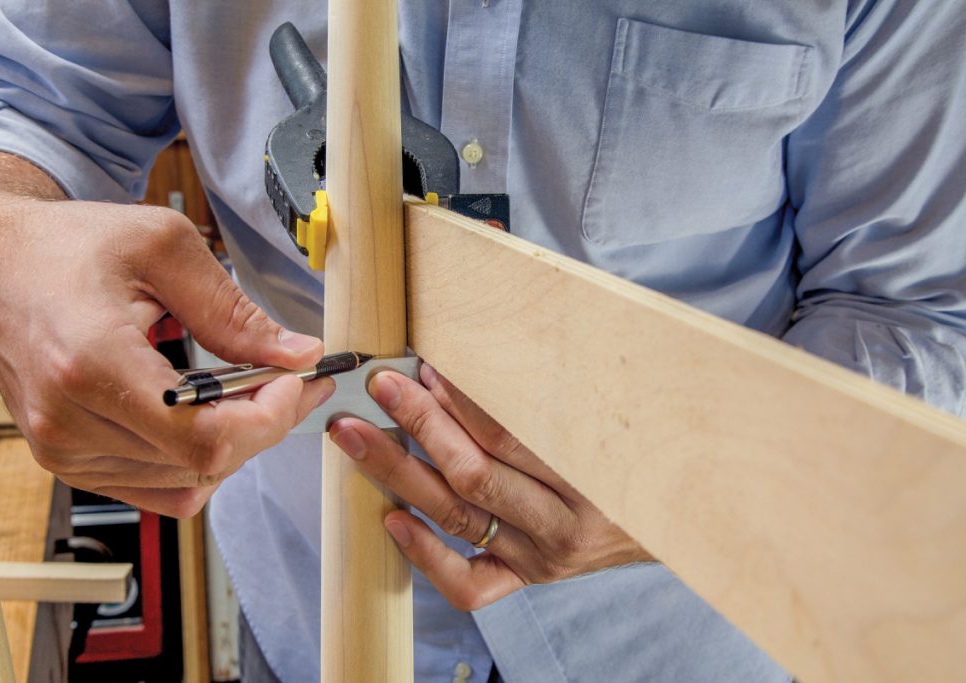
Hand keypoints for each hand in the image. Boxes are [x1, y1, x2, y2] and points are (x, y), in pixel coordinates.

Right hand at [0, 152, 332, 516]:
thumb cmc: (67, 246)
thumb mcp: (163, 248)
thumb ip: (234, 311)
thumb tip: (296, 354)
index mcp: (90, 363)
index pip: (205, 437)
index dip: (269, 417)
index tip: (297, 381)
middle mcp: (68, 421)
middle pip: (204, 462)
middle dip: (267, 422)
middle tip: (293, 378)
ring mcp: (63, 448)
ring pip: (187, 480)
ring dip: (235, 441)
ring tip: (254, 389)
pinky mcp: (66, 458)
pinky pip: (157, 488)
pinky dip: (198, 462)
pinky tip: (212, 417)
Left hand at [328, 364, 653, 610]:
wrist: (673, 522)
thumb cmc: (632, 458)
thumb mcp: (609, 418)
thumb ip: (548, 395)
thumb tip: (464, 364)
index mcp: (588, 476)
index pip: (507, 437)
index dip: (458, 402)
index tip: (423, 367)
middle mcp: (563, 524)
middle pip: (472, 476)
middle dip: (417, 427)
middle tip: (378, 388)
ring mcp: (541, 558)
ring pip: (457, 518)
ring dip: (399, 474)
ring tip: (356, 437)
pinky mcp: (526, 579)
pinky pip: (469, 584)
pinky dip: (426, 555)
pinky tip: (391, 520)